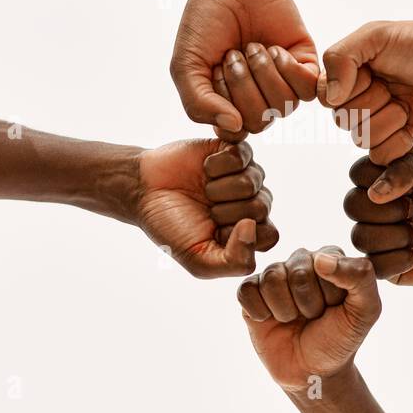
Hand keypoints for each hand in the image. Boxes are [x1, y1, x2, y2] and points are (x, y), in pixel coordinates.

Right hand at [136, 139, 278, 277]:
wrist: (143, 191)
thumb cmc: (171, 227)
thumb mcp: (199, 260)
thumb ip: (234, 262)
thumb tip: (252, 227)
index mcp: (250, 231)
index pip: (269, 236)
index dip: (240, 236)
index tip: (214, 233)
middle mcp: (252, 201)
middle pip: (262, 207)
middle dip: (225, 211)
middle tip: (205, 209)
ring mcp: (245, 174)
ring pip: (252, 181)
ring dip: (218, 188)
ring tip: (203, 189)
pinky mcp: (233, 150)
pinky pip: (241, 155)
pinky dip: (216, 164)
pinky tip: (204, 169)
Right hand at [172, 0, 318, 137]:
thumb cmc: (204, 24)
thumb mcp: (186, 66)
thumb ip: (198, 104)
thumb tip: (235, 126)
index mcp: (228, 108)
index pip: (234, 132)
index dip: (223, 106)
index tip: (212, 72)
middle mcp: (258, 101)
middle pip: (260, 121)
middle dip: (242, 85)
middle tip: (232, 54)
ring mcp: (283, 85)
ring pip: (284, 106)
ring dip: (263, 73)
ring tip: (252, 47)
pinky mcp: (305, 66)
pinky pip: (307, 90)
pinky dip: (288, 68)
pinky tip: (274, 48)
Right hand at [238, 247, 380, 391]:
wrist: (313, 372)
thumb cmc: (341, 338)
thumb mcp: (366, 310)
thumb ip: (359, 277)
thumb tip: (320, 259)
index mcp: (330, 256)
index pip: (325, 264)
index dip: (331, 295)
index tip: (336, 309)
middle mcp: (300, 260)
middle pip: (297, 272)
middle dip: (309, 306)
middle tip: (313, 318)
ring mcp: (273, 276)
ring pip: (271, 280)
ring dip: (286, 311)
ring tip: (294, 320)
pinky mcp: (249, 292)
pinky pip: (247, 291)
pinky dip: (260, 313)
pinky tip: (270, 320)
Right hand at [319, 20, 412, 164]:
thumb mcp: (375, 36)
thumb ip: (341, 57)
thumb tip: (330, 97)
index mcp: (348, 76)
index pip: (325, 97)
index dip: (348, 89)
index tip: (372, 71)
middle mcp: (359, 101)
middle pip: (342, 120)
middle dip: (373, 102)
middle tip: (396, 85)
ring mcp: (379, 124)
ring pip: (361, 139)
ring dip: (389, 120)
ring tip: (407, 104)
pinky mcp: (398, 144)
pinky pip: (380, 157)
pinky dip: (398, 143)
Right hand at [343, 153, 412, 284]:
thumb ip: (407, 167)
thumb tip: (374, 192)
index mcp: (384, 178)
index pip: (357, 172)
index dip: (378, 178)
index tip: (411, 185)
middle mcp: (374, 207)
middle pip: (351, 204)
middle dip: (389, 209)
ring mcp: (376, 236)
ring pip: (360, 236)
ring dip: (396, 235)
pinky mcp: (383, 265)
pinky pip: (373, 264)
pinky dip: (399, 259)